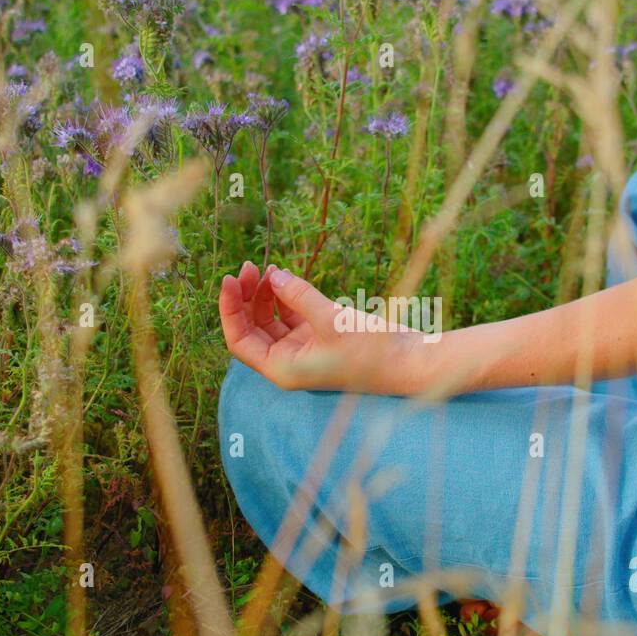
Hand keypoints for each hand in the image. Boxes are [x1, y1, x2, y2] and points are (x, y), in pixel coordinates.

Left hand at [218, 261, 424, 393]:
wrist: (407, 361)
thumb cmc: (369, 350)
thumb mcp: (331, 319)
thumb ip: (299, 296)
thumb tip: (275, 275)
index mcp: (282, 368)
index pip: (239, 340)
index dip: (229, 310)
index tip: (229, 281)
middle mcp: (288, 361)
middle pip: (252, 327)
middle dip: (246, 297)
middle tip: (249, 267)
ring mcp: (303, 348)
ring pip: (270, 319)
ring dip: (265, 294)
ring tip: (267, 268)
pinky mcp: (319, 336)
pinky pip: (291, 314)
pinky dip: (285, 297)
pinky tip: (284, 277)